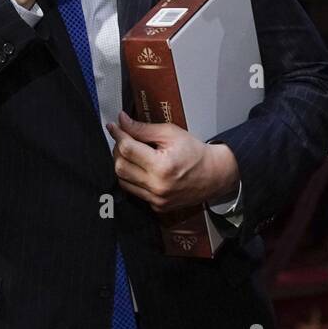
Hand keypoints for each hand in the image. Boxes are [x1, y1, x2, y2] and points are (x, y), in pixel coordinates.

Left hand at [106, 111, 240, 212]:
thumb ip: (143, 129)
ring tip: (132, 153)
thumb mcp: (171, 134)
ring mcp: (157, 199)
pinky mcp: (157, 206)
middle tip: (124, 139)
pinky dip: (132, 178)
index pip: (128, 149)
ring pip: (123, 181)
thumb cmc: (195, 153)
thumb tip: (122, 122)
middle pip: (120, 166)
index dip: (118, 134)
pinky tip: (140, 168)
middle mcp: (158, 186)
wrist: (213, 174)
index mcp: (162, 166)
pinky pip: (133, 191)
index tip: (114, 126)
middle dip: (118, 149)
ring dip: (122, 164)